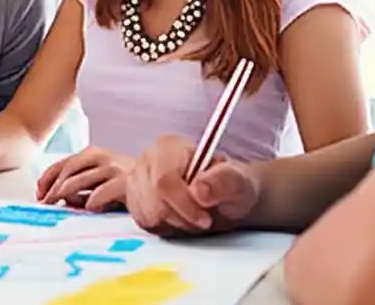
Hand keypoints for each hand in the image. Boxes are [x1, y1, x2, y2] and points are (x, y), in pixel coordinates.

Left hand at [36, 146, 133, 211]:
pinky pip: (103, 192)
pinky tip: (87, 208)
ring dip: (66, 194)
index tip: (39, 195)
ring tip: (60, 206)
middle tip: (46, 204)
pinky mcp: (126, 183)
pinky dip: (92, 200)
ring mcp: (114, 169)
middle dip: (53, 188)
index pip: (63, 164)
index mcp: (93, 154)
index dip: (47, 179)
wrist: (158, 181)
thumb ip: (79, 185)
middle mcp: (102, 157)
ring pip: (82, 180)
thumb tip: (60, 198)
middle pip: (69, 169)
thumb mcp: (98, 180)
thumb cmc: (122, 184)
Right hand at [126, 134, 260, 235]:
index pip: (163, 180)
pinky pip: (143, 222)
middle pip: (153, 202)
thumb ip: (224, 181)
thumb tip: (199, 190)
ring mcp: (137, 179)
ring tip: (192, 216)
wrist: (225, 196)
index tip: (205, 219)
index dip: (183, 204)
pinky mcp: (134, 199)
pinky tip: (179, 218)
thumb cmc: (232, 185)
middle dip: (181, 218)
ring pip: (147, 215)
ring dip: (174, 224)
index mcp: (169, 147)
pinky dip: (164, 227)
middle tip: (203, 218)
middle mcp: (148, 160)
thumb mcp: (240, 181)